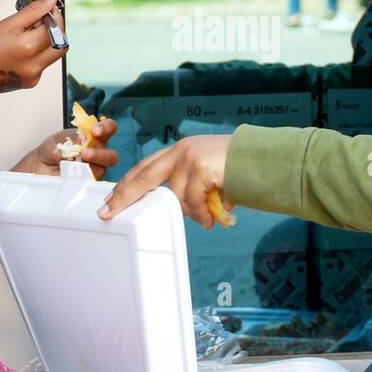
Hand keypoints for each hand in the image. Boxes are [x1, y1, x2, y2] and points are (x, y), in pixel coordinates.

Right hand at [0, 0, 66, 97]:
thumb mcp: (6, 24)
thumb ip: (32, 11)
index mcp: (27, 48)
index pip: (54, 28)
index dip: (54, 15)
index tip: (49, 6)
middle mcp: (34, 65)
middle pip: (61, 44)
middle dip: (56, 29)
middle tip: (44, 18)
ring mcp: (33, 76)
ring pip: (53, 54)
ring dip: (48, 40)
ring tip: (29, 32)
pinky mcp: (30, 82)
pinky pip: (43, 64)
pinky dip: (38, 52)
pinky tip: (21, 48)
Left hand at [16, 118, 118, 180]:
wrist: (39, 167)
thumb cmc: (52, 150)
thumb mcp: (57, 139)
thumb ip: (68, 139)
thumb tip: (77, 142)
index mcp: (94, 137)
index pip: (109, 128)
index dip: (106, 128)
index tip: (95, 131)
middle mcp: (98, 154)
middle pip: (111, 155)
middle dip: (100, 154)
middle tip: (85, 153)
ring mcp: (93, 171)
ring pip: (101, 171)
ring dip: (89, 167)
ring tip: (74, 165)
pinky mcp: (86, 184)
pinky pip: (89, 183)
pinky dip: (79, 178)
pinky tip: (69, 175)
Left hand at [98, 135, 230, 226]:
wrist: (264, 158)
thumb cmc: (238, 170)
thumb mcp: (206, 174)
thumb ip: (187, 186)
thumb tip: (175, 210)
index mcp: (179, 150)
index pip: (145, 166)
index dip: (127, 182)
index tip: (110, 197)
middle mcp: (181, 150)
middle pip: (143, 176)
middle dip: (124, 196)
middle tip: (107, 212)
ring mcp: (190, 158)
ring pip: (172, 196)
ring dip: (187, 213)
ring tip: (204, 221)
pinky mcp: (201, 168)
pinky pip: (192, 202)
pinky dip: (200, 215)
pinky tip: (210, 221)